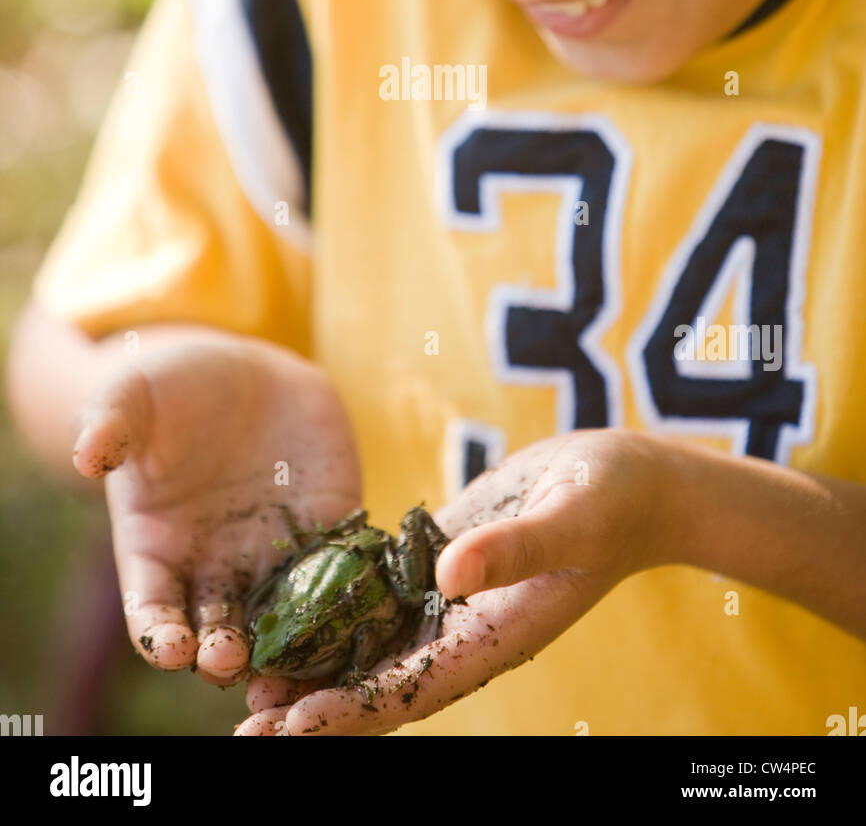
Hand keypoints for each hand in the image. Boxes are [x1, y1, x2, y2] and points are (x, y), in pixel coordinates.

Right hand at [72, 336, 360, 685]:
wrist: (243, 372)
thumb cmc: (171, 386)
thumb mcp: (131, 396)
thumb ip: (109, 424)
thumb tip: (86, 453)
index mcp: (156, 549)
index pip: (152, 610)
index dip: (160, 634)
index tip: (171, 647)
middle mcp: (214, 567)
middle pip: (217, 630)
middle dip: (223, 653)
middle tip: (230, 660)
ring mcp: (272, 554)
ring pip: (281, 619)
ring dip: (288, 651)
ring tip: (294, 672)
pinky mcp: (326, 529)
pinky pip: (338, 570)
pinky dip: (347, 595)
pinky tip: (357, 610)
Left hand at [235, 428, 669, 733]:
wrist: (628, 478)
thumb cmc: (612, 500)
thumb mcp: (570, 518)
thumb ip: (514, 548)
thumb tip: (448, 577)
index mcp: (495, 637)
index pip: (409, 690)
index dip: (348, 713)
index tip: (290, 728)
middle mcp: (465, 628)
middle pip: (378, 680)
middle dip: (315, 704)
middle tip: (244, 725)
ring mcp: (451, 594)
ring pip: (373, 639)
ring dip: (317, 660)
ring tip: (249, 676)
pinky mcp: (444, 554)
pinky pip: (384, 586)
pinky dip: (339, 600)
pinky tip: (291, 599)